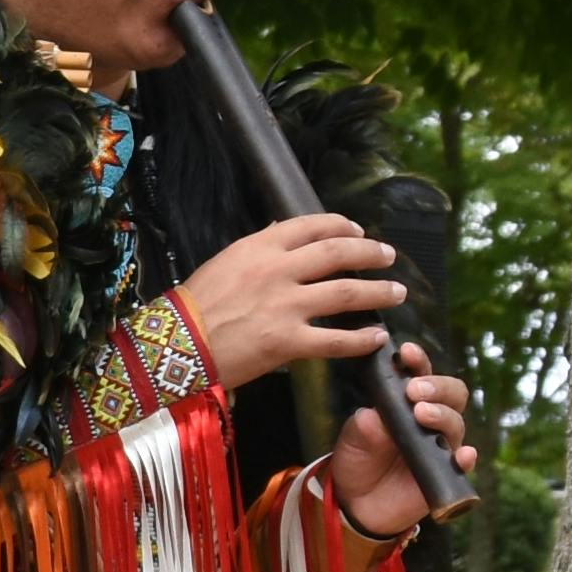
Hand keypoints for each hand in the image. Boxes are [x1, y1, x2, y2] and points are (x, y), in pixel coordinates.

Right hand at [175, 212, 407, 389]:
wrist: (175, 345)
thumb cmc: (193, 305)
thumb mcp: (223, 262)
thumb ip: (258, 247)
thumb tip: (284, 228)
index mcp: (261, 247)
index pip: (313, 226)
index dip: (342, 226)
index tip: (358, 232)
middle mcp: (279, 271)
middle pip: (339, 254)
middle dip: (370, 253)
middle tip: (388, 257)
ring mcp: (286, 306)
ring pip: (347, 294)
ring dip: (378, 292)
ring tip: (396, 292)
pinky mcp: (289, 342)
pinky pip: (336, 340)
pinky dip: (362, 339)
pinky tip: (377, 338)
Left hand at [330, 362, 475, 543]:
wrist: (355, 502)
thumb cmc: (358, 460)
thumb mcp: (353, 439)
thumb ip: (364, 426)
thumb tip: (375, 417)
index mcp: (408, 402)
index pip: (422, 374)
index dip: (418, 361)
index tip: (405, 352)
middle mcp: (431, 420)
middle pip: (452, 394)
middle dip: (436, 386)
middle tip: (413, 390)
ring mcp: (441, 446)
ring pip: (456, 424)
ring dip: (442, 415)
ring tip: (421, 414)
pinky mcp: (446, 474)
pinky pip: (463, 465)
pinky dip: (465, 458)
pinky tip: (462, 455)